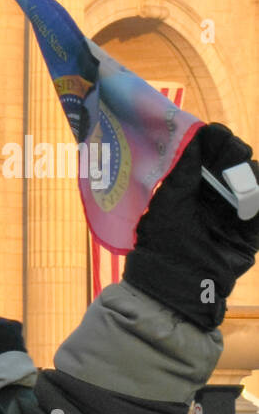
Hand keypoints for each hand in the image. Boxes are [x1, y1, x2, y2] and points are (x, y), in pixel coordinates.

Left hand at [123, 123, 258, 329]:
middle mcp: (212, 197)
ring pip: (251, 182)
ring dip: (249, 172)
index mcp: (190, 188)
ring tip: (242, 171)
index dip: (214, 142)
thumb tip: (194, 135)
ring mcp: (233, 213)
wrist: (178, 280)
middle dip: (234, 154)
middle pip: (232, 164)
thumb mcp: (170, 201)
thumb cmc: (164, 239)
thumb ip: (184, 170)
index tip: (215, 134)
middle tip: (233, 152)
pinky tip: (255, 188)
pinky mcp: (250, 231)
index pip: (207, 156)